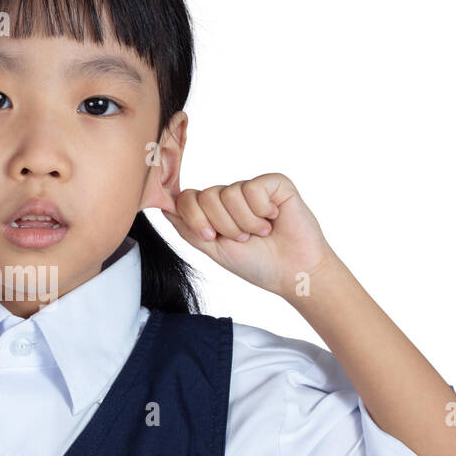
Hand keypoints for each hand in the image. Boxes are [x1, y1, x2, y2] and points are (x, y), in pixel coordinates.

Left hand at [161, 173, 337, 296]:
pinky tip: (274, 219)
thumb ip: (187, 228)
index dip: (196, 219)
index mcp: (214, 211)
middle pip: (206, 195)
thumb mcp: (212, 249)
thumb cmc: (256, 263)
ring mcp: (252, 188)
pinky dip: (261, 211)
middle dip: (223, 225)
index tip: (211, 237)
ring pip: (229, 193)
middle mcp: (231, 196)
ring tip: (261, 232)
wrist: (292, 271)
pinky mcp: (274, 183)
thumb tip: (163, 206)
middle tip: (244, 238)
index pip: (187, 198)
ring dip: (244, 222)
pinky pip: (253, 188)